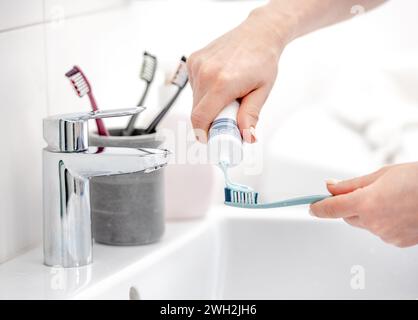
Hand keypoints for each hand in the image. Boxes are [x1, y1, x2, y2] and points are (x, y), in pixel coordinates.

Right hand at [187, 5, 290, 142]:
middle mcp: (206, 73)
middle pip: (196, 111)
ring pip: (194, 99)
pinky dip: (204, 91)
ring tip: (226, 97)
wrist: (258, 33)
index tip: (208, 139)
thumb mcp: (262, 91)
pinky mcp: (193, 60)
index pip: (200, 117)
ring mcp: (198, 65)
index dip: (202, 133)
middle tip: (225, 118)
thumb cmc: (262, 59)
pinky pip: (194, 86)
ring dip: (206, 105)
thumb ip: (251, 116)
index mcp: (223, 83)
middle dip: (208, 120)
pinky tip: (218, 83)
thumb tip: (247, 137)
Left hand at [310, 162, 417, 247]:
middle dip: (349, 205)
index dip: (318, 207)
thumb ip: (352, 183)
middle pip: (347, 216)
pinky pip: (380, 232)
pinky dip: (382, 222)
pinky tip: (398, 211)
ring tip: (390, 200)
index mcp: (366, 202)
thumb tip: (331, 186)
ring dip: (368, 213)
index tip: (311, 206)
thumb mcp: (382, 174)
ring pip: (364, 224)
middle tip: (364, 192)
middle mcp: (374, 221)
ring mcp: (386, 234)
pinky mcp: (397, 242)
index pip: (331, 208)